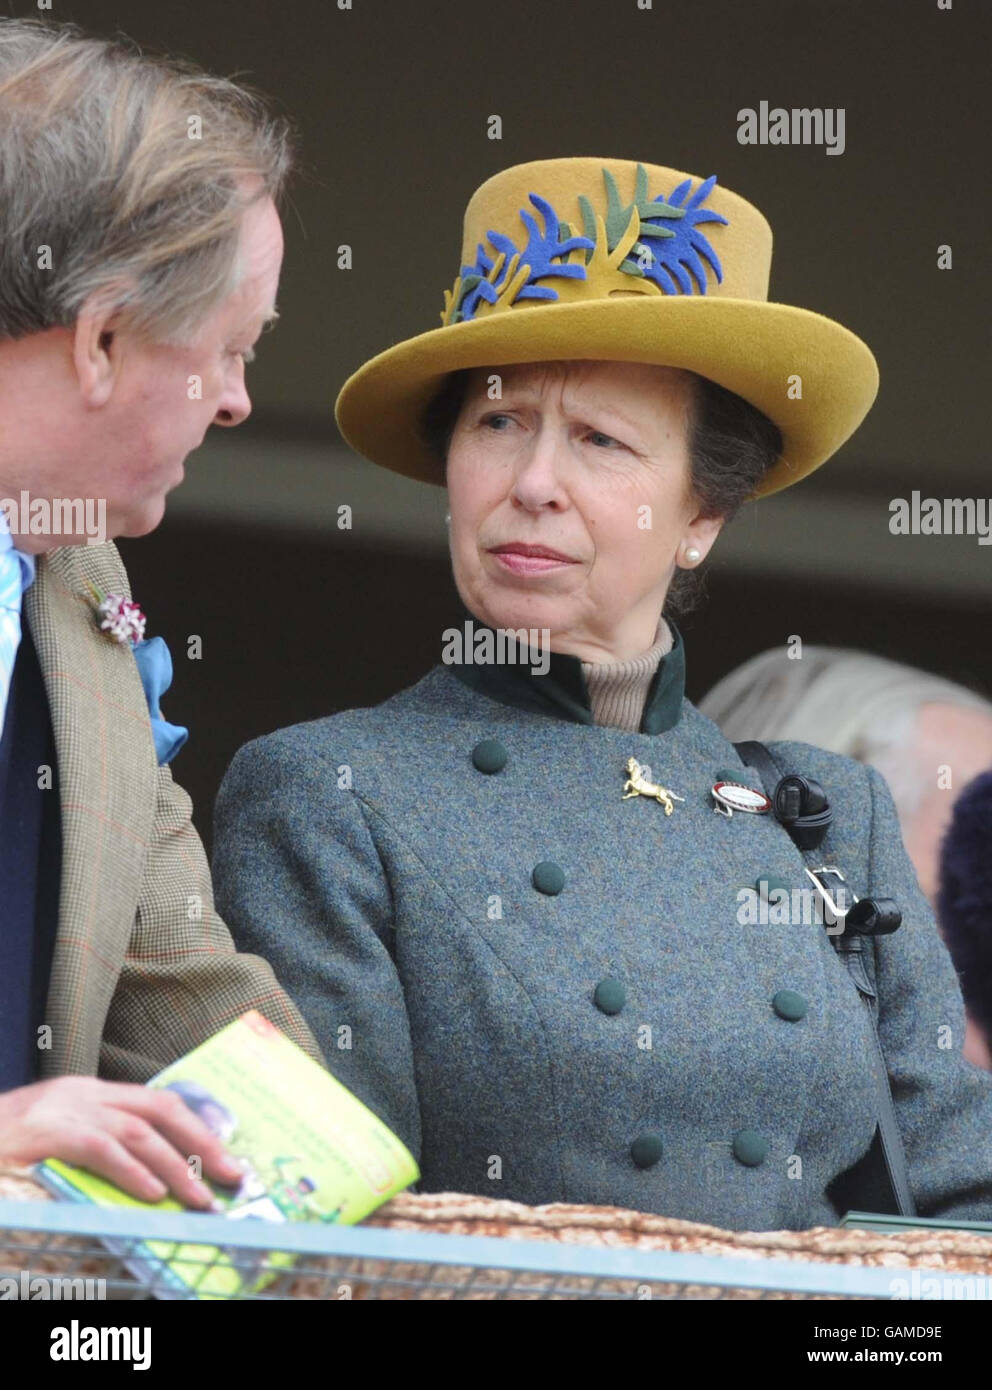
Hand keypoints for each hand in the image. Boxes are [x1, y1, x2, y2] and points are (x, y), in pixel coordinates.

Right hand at [0, 1077, 244, 1208]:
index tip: (225, 1157)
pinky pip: (101, 1148)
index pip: (158, 1102)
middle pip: (161, 1109)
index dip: (197, 1129)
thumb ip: (99, 1146)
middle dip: (203, 1142)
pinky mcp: (46, 1132)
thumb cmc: (5, 1146)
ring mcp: (66, 1109)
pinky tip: (153, 1194)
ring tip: (201, 1197)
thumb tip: (152, 1177)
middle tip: (233, 1175)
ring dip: (177, 1166)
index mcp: (91, 1092)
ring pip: (139, 1130)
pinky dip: (132, 1171)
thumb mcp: (56, 1136)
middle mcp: (85, 1094)